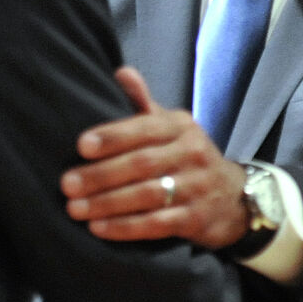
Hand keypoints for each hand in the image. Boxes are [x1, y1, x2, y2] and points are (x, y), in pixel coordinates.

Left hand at [62, 67, 247, 246]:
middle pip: (142, 164)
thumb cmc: (188, 158)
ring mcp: (196, 187)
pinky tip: (99, 228)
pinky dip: (125, 227)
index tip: (81, 146)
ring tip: (75, 209)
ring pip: (147, 195)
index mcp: (182, 127)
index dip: (113, 137)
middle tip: (67, 184)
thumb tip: (122, 73)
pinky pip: (156, 224)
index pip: (145, 128)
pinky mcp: (196, 219)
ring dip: (107, 204)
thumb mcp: (173, 127)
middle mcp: (193, 154)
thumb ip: (145, 105)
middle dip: (101, 175)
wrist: (235, 197)